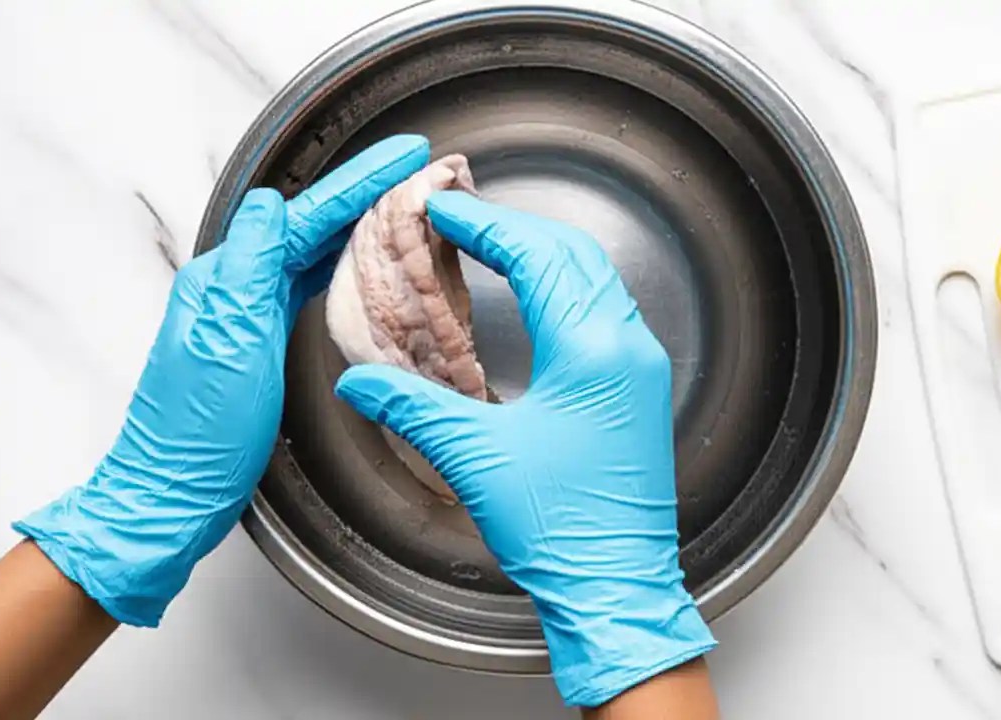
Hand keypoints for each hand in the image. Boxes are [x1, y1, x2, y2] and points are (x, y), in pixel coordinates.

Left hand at [14, 135, 430, 626]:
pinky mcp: (257, 345)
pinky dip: (338, 268)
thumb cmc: (198, 431)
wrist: (170, 496)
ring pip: (309, 253)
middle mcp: (233, 289)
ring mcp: (244, 316)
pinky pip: (304, 288)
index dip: (357, 184)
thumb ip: (252, 267)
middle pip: (307, 225)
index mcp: (226, 280)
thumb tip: (273, 205)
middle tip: (413, 170)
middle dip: (361, 194)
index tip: (403, 156)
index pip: (302, 215)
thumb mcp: (229, 342)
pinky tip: (361, 266)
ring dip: (354, 225)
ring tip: (401, 205)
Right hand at [334, 192, 715, 706]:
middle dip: (514, 228)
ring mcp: (640, 367)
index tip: (444, 207)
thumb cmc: (558, 527)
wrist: (615, 588)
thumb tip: (360, 379)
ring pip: (593, 279)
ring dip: (542, 253)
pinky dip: (563, 285)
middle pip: (571, 254)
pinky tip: (531, 296)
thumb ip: (412, 406)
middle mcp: (626, 346)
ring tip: (489, 246)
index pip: (536, 257)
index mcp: (591, 350)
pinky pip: (603, 310)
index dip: (485, 225)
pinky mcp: (638, 390)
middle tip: (461, 218)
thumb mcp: (474, 458)